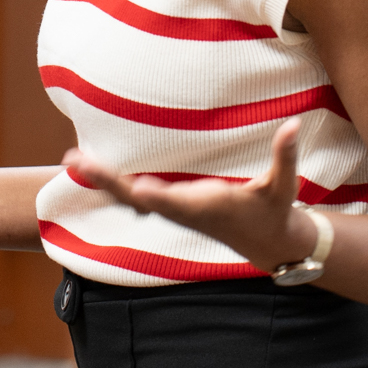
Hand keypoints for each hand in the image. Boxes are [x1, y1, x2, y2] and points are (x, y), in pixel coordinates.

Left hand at [64, 118, 316, 273]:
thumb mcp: (284, 185)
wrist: (266, 243)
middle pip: (140, 199)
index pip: (179, 202)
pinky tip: (90, 168)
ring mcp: (174, 210)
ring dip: (103, 180)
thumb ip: (285, 156)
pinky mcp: (170, 206)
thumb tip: (294, 124)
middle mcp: (184, 210)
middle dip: (110, 182)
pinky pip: (134, 195)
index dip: (159, 196)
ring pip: (131, 198)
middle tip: (79, 163)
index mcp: (209, 206)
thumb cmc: (274, 210)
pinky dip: (112, 182)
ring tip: (73, 160)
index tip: (139, 188)